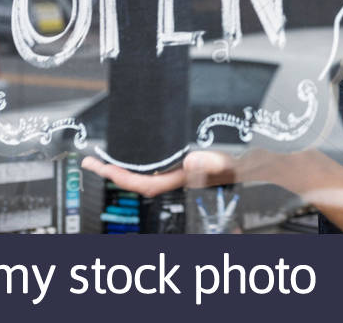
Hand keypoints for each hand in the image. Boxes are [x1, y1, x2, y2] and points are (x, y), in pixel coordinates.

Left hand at [81, 149, 235, 197]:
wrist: (252, 170)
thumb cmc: (239, 168)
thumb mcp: (226, 164)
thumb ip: (211, 165)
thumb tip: (191, 163)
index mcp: (180, 180)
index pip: (144, 182)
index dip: (121, 176)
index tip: (101, 166)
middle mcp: (175, 181)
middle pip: (136, 182)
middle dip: (112, 173)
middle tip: (90, 161)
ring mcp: (176, 176)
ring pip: (142, 177)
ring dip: (122, 170)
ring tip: (102, 161)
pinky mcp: (179, 170)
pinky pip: (151, 172)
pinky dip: (135, 167)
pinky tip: (131, 161)